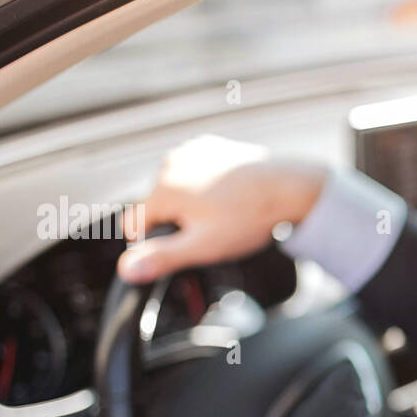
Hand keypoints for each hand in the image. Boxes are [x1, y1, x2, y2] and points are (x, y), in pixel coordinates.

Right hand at [118, 135, 325, 283]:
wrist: (289, 189)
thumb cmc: (248, 217)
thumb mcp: (202, 247)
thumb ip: (162, 258)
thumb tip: (127, 270)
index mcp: (163, 188)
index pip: (134, 224)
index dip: (151, 244)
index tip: (177, 250)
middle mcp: (171, 163)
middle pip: (158, 205)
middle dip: (177, 223)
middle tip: (210, 232)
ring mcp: (192, 151)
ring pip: (178, 189)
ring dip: (192, 204)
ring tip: (223, 215)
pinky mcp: (212, 146)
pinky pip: (197, 173)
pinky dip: (207, 187)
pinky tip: (230, 198)